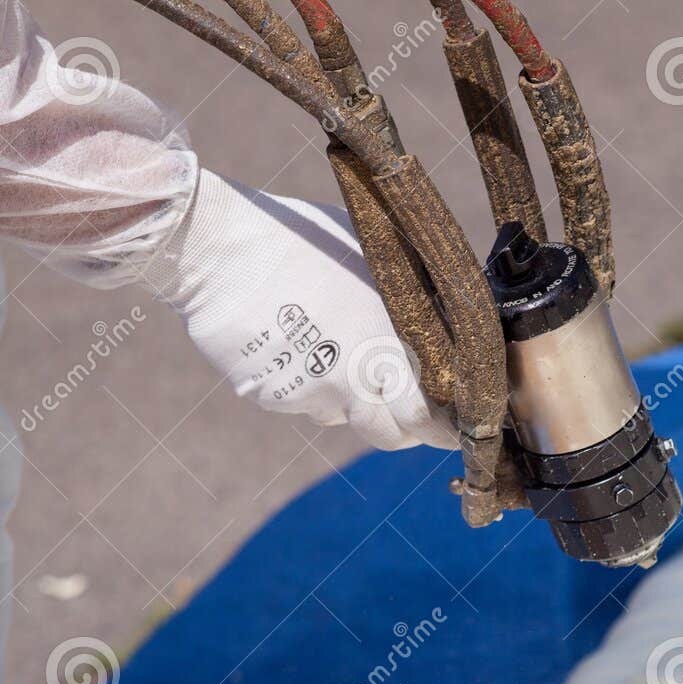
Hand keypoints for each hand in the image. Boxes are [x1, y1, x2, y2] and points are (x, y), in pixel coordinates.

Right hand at [140, 169, 455, 451]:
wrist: (218, 249)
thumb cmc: (303, 237)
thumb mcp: (376, 254)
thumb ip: (412, 295)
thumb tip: (446, 314)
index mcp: (390, 343)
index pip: (432, 415)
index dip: (445, 425)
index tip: (453, 421)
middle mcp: (356, 379)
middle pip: (397, 435)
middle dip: (409, 430)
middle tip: (413, 413)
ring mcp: (314, 394)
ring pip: (350, 419)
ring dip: (357, 405)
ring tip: (349, 362)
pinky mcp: (277, 400)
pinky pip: (307, 401)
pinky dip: (309, 382)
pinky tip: (296, 341)